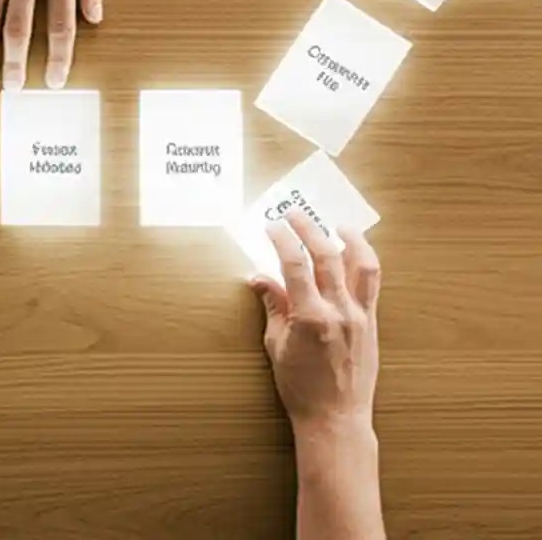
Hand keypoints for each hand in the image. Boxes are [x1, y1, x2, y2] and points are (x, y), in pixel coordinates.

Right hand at [251, 210, 386, 538]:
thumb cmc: (300, 388)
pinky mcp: (372, 323)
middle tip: (295, 214)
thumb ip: (273, 307)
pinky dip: (363, 263)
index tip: (271, 226)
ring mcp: (360, 317)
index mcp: (311, 318)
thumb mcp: (277, 346)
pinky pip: (371, 285)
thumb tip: (260, 278)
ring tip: (338, 224)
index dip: (282, 240)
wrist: (335, 418)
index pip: (296, 266)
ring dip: (351, 239)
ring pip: (362, 265)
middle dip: (309, 229)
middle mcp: (340, 312)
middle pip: (327, 256)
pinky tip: (354, 254)